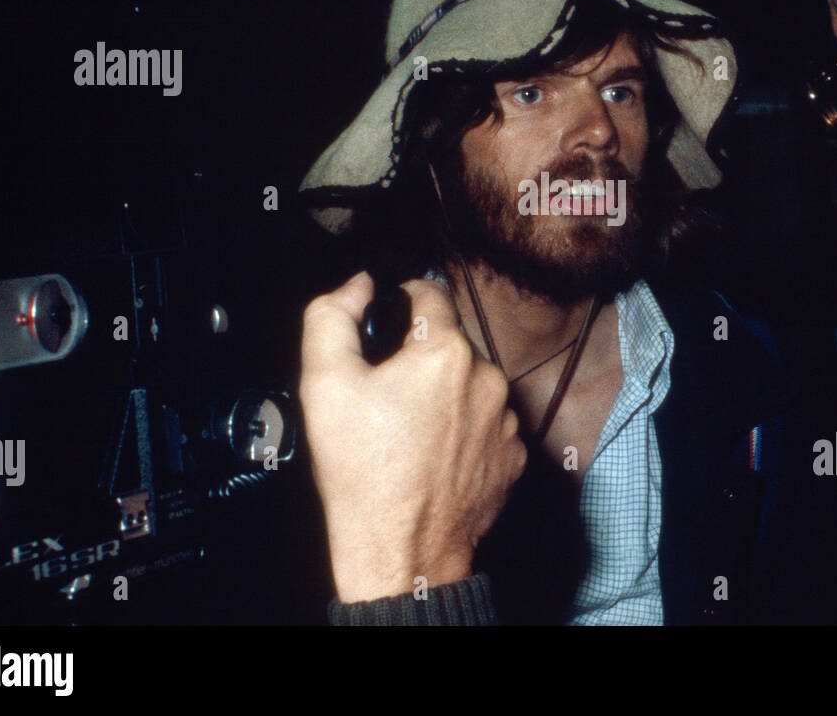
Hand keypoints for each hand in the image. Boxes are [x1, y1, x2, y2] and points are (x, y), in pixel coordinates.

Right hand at [299, 272, 523, 601]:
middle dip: (420, 358)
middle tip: (386, 394)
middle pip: (449, 345)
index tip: (389, 316)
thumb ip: (332, 317)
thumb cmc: (364, 474)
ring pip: (471, 385)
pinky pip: (487, 425)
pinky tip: (433, 455)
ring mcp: (505, 419)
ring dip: (445, 396)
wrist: (402, 551)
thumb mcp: (323, 383)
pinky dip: (463, 431)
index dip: (402, 298)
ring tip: (408, 432)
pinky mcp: (513, 455)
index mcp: (444, 352)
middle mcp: (486, 379)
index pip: (431, 293)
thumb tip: (357, 285)